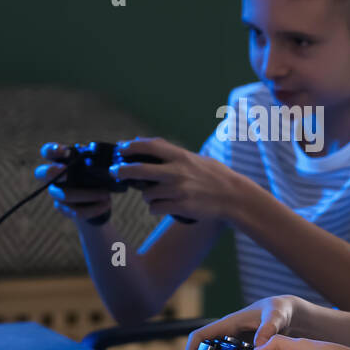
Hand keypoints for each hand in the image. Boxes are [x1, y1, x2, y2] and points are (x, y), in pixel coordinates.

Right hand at [35, 142, 112, 224]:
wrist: (99, 199)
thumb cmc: (96, 175)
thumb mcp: (98, 165)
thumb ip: (95, 160)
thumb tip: (100, 159)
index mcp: (61, 161)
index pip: (48, 152)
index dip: (51, 150)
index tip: (66, 152)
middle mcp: (54, 177)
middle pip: (41, 173)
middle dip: (51, 171)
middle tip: (65, 170)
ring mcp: (57, 194)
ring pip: (64, 195)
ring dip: (87, 195)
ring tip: (106, 194)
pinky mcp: (64, 209)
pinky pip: (76, 211)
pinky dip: (94, 208)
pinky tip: (106, 204)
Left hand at [112, 137, 239, 223]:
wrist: (234, 197)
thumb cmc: (214, 175)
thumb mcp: (195, 158)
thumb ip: (170, 152)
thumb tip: (142, 141)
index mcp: (181, 156)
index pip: (150, 146)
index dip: (131, 146)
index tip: (121, 149)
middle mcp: (177, 172)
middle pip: (139, 170)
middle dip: (122, 171)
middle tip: (116, 173)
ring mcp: (178, 190)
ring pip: (147, 194)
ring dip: (148, 196)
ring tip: (158, 195)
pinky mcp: (180, 207)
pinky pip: (155, 208)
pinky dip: (156, 208)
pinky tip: (164, 206)